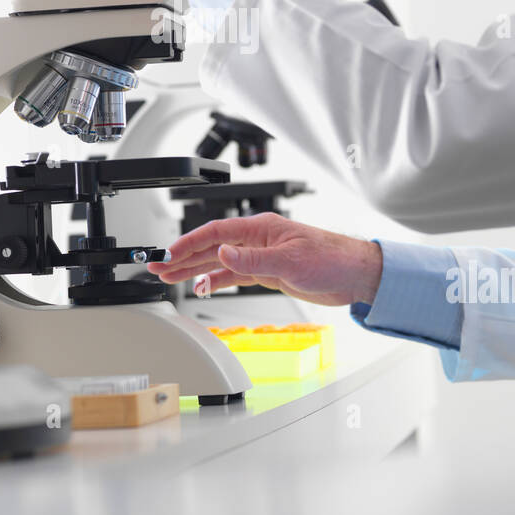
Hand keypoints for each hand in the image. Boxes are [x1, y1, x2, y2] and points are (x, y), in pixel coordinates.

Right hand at [147, 212, 383, 306]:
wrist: (356, 275)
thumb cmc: (332, 258)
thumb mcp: (291, 261)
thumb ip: (254, 260)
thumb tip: (223, 254)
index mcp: (261, 228)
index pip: (216, 232)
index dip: (189, 242)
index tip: (169, 253)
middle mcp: (258, 240)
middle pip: (212, 246)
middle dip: (183, 257)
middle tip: (158, 267)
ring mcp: (262, 256)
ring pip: (220, 262)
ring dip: (195, 270)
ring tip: (170, 277)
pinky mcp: (269, 272)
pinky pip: (235, 275)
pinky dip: (217, 281)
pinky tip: (202, 286)